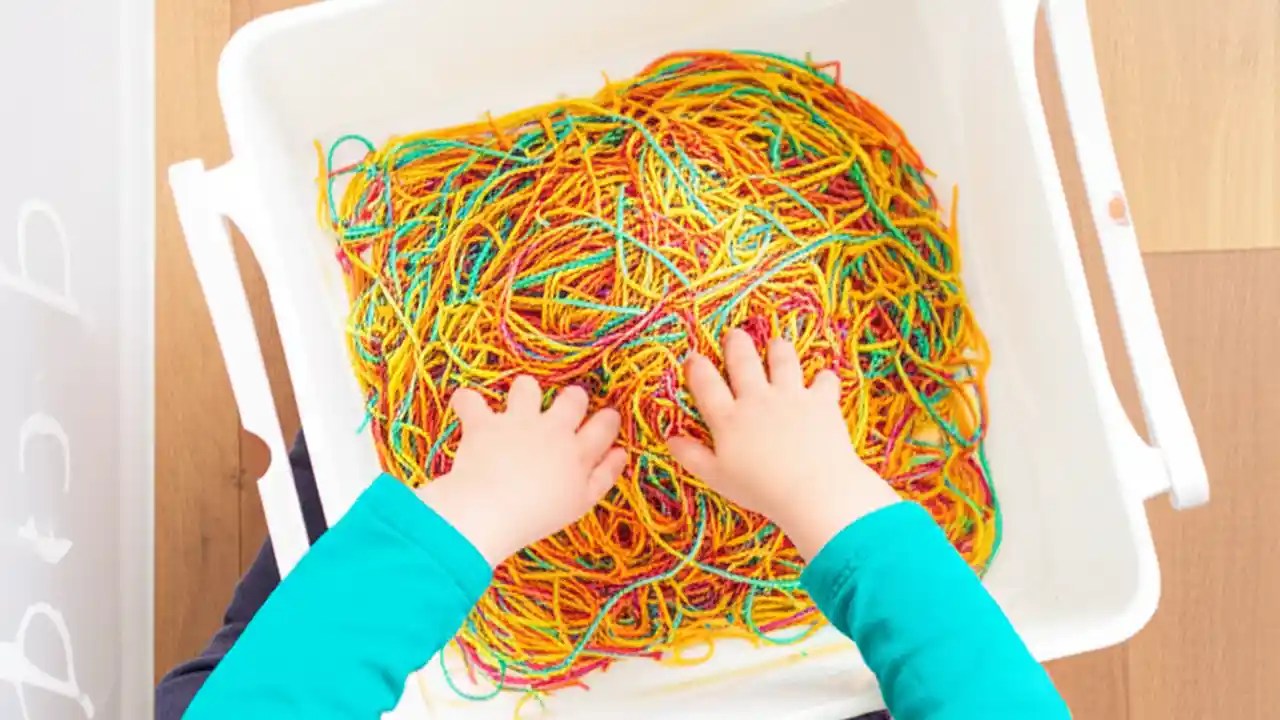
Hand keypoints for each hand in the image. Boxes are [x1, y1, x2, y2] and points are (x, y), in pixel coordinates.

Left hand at [415, 376, 626, 565]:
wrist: (492, 511)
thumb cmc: (539, 515)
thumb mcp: (581, 502)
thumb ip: (604, 475)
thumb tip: (620, 453)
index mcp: (577, 452)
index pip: (604, 426)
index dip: (608, 419)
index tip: (606, 418)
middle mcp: (551, 430)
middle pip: (572, 398)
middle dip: (572, 398)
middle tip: (564, 411)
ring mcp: (517, 422)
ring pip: (527, 387)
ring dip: (522, 392)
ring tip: (516, 407)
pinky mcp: (484, 424)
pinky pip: (470, 401)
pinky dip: (466, 402)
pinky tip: (466, 406)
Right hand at [667, 329, 899, 558]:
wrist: (813, 489)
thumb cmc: (761, 489)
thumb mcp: (718, 477)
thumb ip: (692, 456)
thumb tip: (670, 438)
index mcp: (729, 419)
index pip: (706, 385)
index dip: (697, 368)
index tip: (693, 357)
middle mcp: (757, 399)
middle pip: (743, 362)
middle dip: (737, 344)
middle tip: (735, 335)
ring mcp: (791, 396)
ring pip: (783, 361)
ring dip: (779, 349)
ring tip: (776, 344)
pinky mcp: (821, 401)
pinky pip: (824, 381)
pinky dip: (824, 379)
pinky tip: (823, 378)